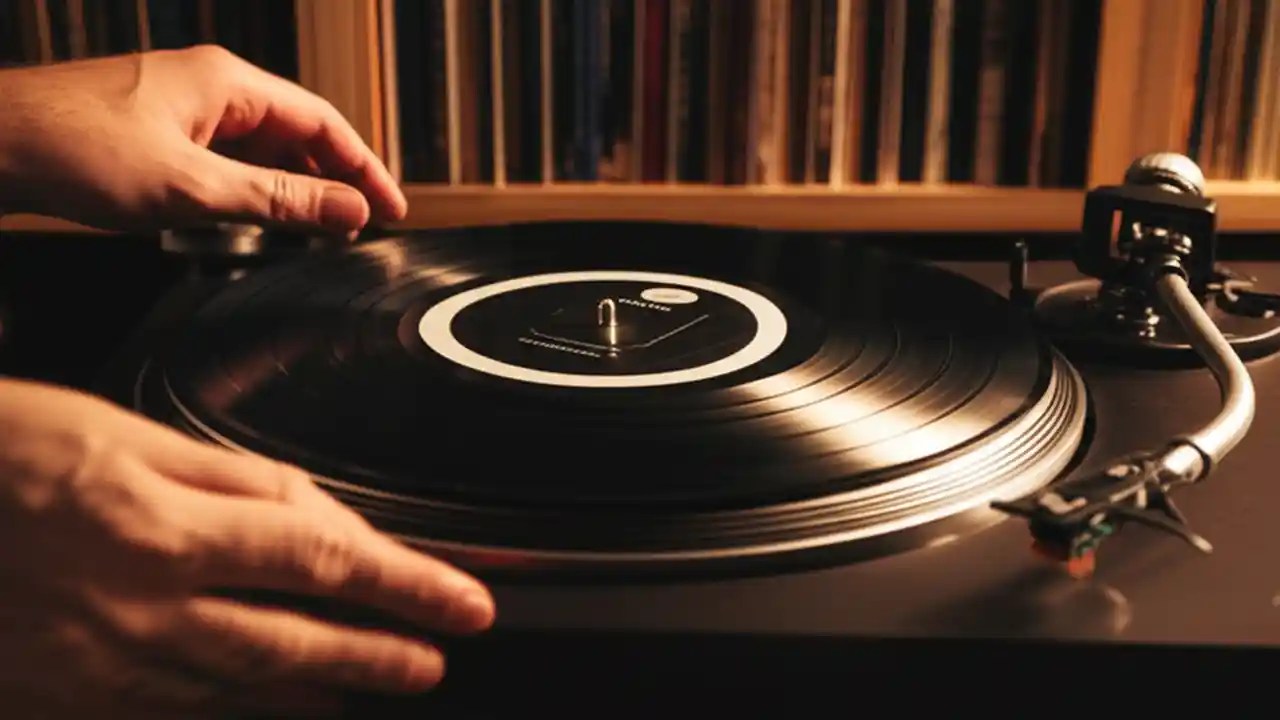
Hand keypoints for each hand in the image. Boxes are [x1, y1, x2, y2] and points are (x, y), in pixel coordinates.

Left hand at [0, 46, 405, 234]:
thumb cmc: (73, 151)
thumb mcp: (194, 188)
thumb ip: (280, 201)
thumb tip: (349, 208)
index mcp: (227, 84)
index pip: (323, 123)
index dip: (365, 169)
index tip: (392, 207)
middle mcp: (208, 88)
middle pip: (296, 134)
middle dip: (333, 180)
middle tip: (361, 226)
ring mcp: (180, 108)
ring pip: (259, 149)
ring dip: (291, 188)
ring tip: (318, 232)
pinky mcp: (156, 131)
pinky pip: (224, 158)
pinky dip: (251, 189)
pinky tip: (255, 220)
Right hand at [0, 378, 493, 718]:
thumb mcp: (114, 432)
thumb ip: (226, 477)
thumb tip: (314, 513)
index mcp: (158, 522)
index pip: (319, 556)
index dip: (402, 582)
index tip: (459, 597)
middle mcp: (140, 605)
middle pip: (294, 638)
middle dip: (381, 651)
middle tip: (441, 656)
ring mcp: (103, 666)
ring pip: (242, 687)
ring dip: (325, 687)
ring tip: (387, 683)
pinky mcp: (69, 700)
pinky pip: (176, 711)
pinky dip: (242, 711)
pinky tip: (287, 707)